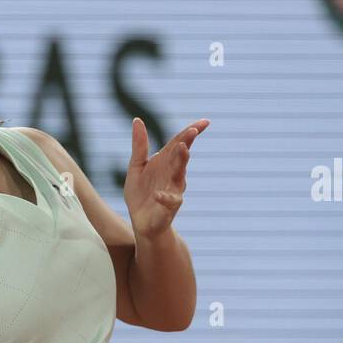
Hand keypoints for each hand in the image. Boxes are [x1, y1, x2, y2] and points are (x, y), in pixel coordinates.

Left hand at [124, 117, 208, 238]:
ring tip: (183, 149)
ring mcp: (173, 190)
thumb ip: (139, 145)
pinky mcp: (168, 207)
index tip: (206, 122)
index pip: (179, 142)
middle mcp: (173, 173)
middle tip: (192, 131)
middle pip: (181, 156)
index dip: (191, 132)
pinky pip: (169, 201)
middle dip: (186, 142)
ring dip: (181, 162)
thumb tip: (137, 120)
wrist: (141, 222)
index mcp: (165, 161)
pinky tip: (159, 195)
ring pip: (179, 174)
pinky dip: (165, 198)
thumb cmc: (140, 193)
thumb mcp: (136, 166)